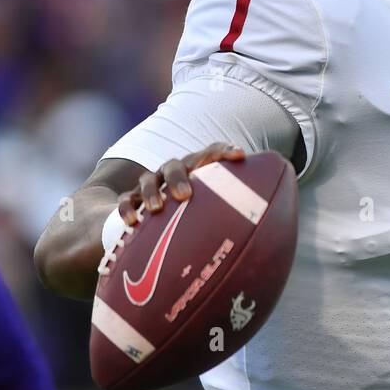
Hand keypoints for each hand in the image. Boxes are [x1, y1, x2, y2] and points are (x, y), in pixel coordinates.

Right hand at [116, 142, 245, 224]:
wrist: (153, 214)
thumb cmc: (196, 212)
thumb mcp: (214, 210)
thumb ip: (235, 215)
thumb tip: (263, 239)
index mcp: (196, 170)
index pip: (211, 153)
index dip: (224, 151)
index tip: (239, 155)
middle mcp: (174, 173)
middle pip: (175, 165)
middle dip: (179, 178)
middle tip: (186, 196)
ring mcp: (152, 185)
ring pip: (148, 179)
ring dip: (152, 192)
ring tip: (157, 209)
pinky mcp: (133, 199)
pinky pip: (126, 200)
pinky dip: (127, 209)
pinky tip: (132, 223)